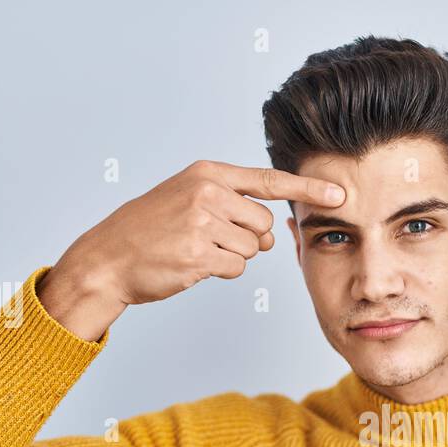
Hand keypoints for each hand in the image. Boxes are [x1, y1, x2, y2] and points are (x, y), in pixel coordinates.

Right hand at [38, 160, 345, 340]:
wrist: (108, 258)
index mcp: (207, 174)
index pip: (268, 180)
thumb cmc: (149, 231)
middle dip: (248, 238)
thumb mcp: (185, 197)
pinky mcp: (199, 254)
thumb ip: (230, 204)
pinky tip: (191, 264)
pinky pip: (236, 269)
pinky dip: (220, 271)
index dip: (307, 190)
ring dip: (231, 256)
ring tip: (195, 249)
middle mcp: (207, 193)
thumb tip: (271, 232)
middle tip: (210, 239)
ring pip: (252, 249)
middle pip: (263, 223)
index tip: (340, 195)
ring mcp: (203, 223)